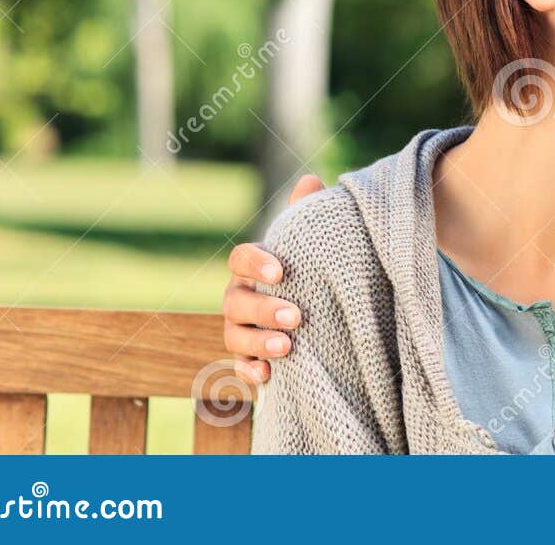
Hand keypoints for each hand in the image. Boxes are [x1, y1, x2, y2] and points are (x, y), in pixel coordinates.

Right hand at [221, 174, 324, 384]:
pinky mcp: (248, 357)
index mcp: (254, 265)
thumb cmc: (313, 269)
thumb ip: (308, 214)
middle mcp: (239, 295)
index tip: (281, 271)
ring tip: (287, 346)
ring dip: (257, 341)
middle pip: (235, 301)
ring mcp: (239, 327)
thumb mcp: (314, 243)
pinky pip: (238, 366)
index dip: (255, 264)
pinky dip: (250, 370)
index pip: (240, 259)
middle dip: (264, 308)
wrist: (322, 309)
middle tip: (296, 316)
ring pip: (233, 334)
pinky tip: (268, 374)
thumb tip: (310, 179)